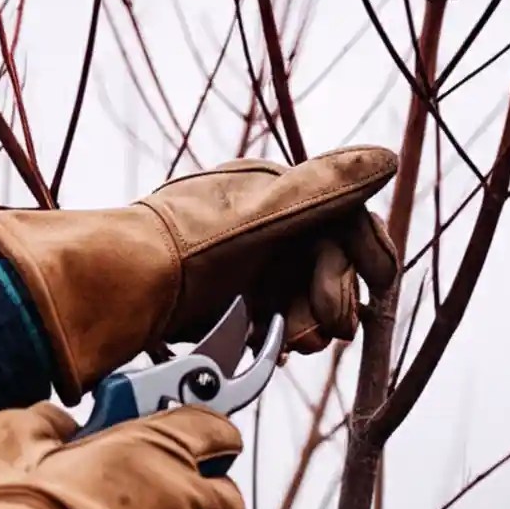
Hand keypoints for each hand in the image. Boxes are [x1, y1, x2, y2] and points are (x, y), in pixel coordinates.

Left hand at [0, 145, 398, 403]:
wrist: (120, 286)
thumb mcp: (269, 210)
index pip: (343, 215)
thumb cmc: (193, 241)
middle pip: (326, 264)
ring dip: (311, 323)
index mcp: (275, 191)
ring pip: (302, 299)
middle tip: (332, 329)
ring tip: (298, 344)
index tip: (383, 282)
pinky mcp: (227, 305)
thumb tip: (389, 158)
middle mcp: (263, 226)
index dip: (368, 249)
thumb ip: (329, 187)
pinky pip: (272, 322)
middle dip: (335, 298)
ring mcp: (245, 267)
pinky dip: (281, 338)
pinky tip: (274, 350)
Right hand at [0, 404, 245, 508]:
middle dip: (207, 497)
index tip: (200, 437)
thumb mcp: (10, 440)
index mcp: (156, 449)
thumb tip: (57, 426)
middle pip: (227, 498)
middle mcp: (185, 502)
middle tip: (166, 496)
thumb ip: (45, 423)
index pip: (214, 428)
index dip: (207, 434)